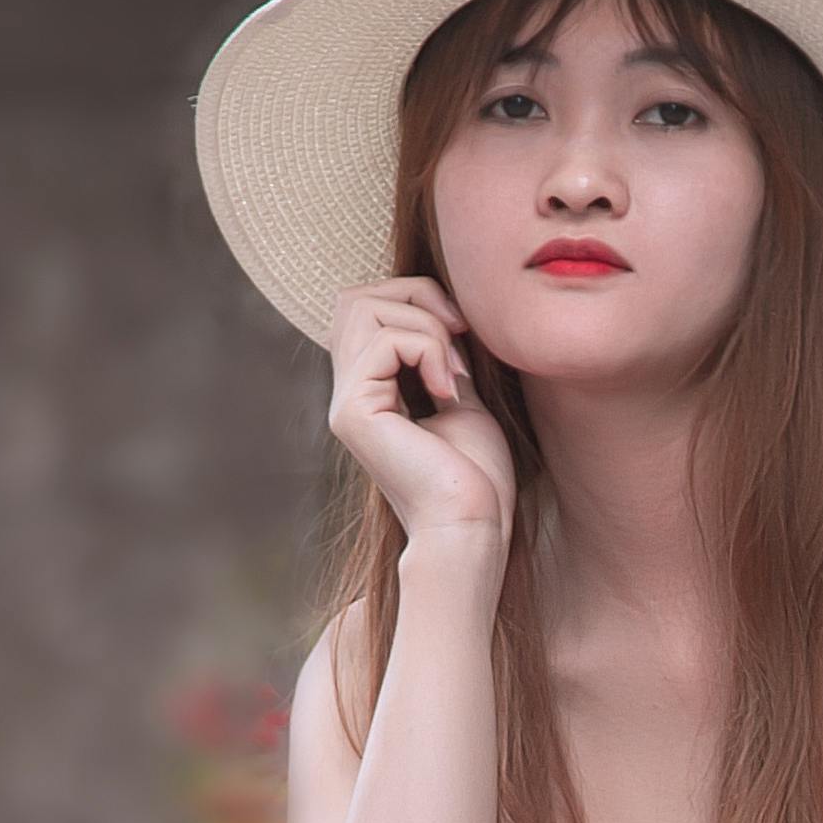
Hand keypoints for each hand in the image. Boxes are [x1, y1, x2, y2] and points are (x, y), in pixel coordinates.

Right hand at [324, 277, 514, 566]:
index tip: (463, 332)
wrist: (473, 527)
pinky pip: (383, 340)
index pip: (364, 307)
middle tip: (460, 333)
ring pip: (363, 308)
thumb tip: (441, 312)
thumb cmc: (476, 477)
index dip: (414, 297)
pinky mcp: (355, 412)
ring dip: (425, 325)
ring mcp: (346, 403)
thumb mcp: (460, 398)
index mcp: (370, 390)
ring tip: (454, 372)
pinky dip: (428, 350)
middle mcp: (349, 394)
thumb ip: (439, 357)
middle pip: (355, 297)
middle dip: (416, 294)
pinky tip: (449, 391)